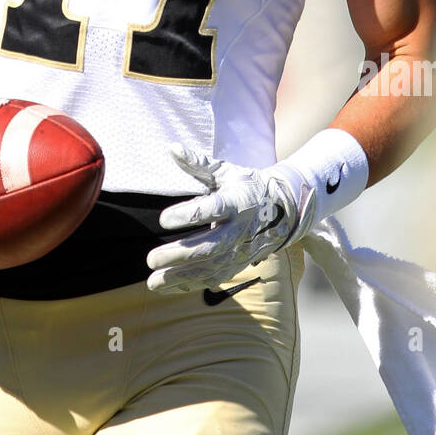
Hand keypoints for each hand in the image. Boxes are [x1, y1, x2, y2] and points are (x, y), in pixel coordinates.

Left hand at [146, 145, 315, 293]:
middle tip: (151, 259)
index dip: (188, 215)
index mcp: (237, 202)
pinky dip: (190, 284)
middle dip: (179, 255)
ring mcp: (240, 250)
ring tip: (152, 282)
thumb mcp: (226, 171)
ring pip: (209, 268)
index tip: (162, 219)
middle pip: (209, 247)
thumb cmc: (246, 185)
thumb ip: (199, 163)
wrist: (284, 210)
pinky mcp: (237, 264)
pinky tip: (166, 286)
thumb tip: (172, 148)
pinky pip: (213, 278)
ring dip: (180, 277)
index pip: (212, 209)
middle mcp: (240, 230)